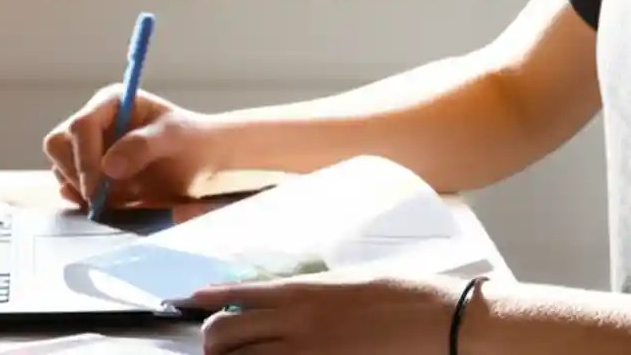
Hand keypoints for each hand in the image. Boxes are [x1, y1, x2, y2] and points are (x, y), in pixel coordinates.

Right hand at [43, 86, 215, 208]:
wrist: (202, 163)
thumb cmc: (191, 141)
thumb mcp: (175, 138)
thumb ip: (143, 146)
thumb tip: (108, 167)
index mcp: (111, 103)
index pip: (80, 125)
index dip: (85, 158)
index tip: (98, 189)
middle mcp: (94, 122)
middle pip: (58, 145)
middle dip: (78, 175)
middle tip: (104, 198)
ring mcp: (88, 148)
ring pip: (61, 168)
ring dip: (83, 190)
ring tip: (122, 197)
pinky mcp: (89, 172)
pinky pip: (70, 187)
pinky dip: (84, 200)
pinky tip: (113, 204)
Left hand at [187, 273, 460, 354]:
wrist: (442, 321)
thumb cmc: (403, 296)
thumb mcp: (348, 283)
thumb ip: (309, 294)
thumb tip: (280, 301)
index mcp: (301, 292)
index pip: (236, 295)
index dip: (207, 300)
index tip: (189, 303)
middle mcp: (294, 324)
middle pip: (224, 335)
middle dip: (214, 345)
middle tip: (219, 350)